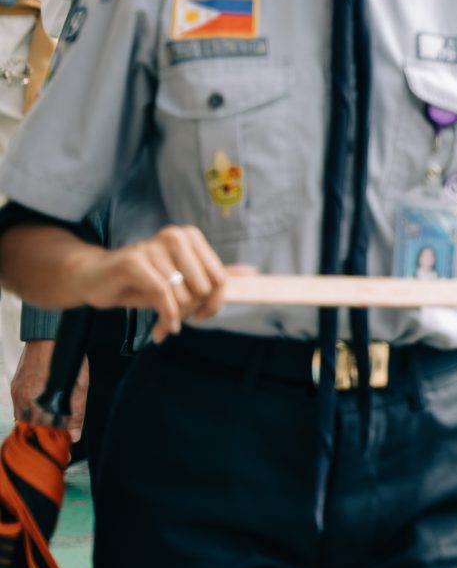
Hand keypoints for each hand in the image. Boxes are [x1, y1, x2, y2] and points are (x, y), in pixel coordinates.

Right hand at [9, 342, 87, 437]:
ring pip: (23, 419)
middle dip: (46, 434)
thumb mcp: (80, 386)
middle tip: (58, 436)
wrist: (49, 337)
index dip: (55, 439)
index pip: (44, 432)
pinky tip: (39, 412)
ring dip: (36, 424)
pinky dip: (28, 414)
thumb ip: (77, 412)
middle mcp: (24, 400)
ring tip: (50, 425)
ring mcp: (17, 393)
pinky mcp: (15, 386)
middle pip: (33, 427)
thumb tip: (74, 436)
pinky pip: (18, 408)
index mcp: (40, 403)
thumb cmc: (68, 359)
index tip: (64, 445)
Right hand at [70, 227, 234, 336]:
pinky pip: (163, 297)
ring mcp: (153, 247)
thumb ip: (212, 275)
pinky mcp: (134, 262)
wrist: (93, 277)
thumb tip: (251, 273)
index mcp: (190, 237)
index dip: (215, 303)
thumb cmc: (140, 280)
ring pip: (184, 296)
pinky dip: (166, 318)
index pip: (220, 278)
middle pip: (204, 289)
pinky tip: (161, 330)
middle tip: (175, 319)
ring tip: (163, 324)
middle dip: (191, 311)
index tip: (201, 315)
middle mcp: (175, 236)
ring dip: (175, 319)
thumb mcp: (181, 278)